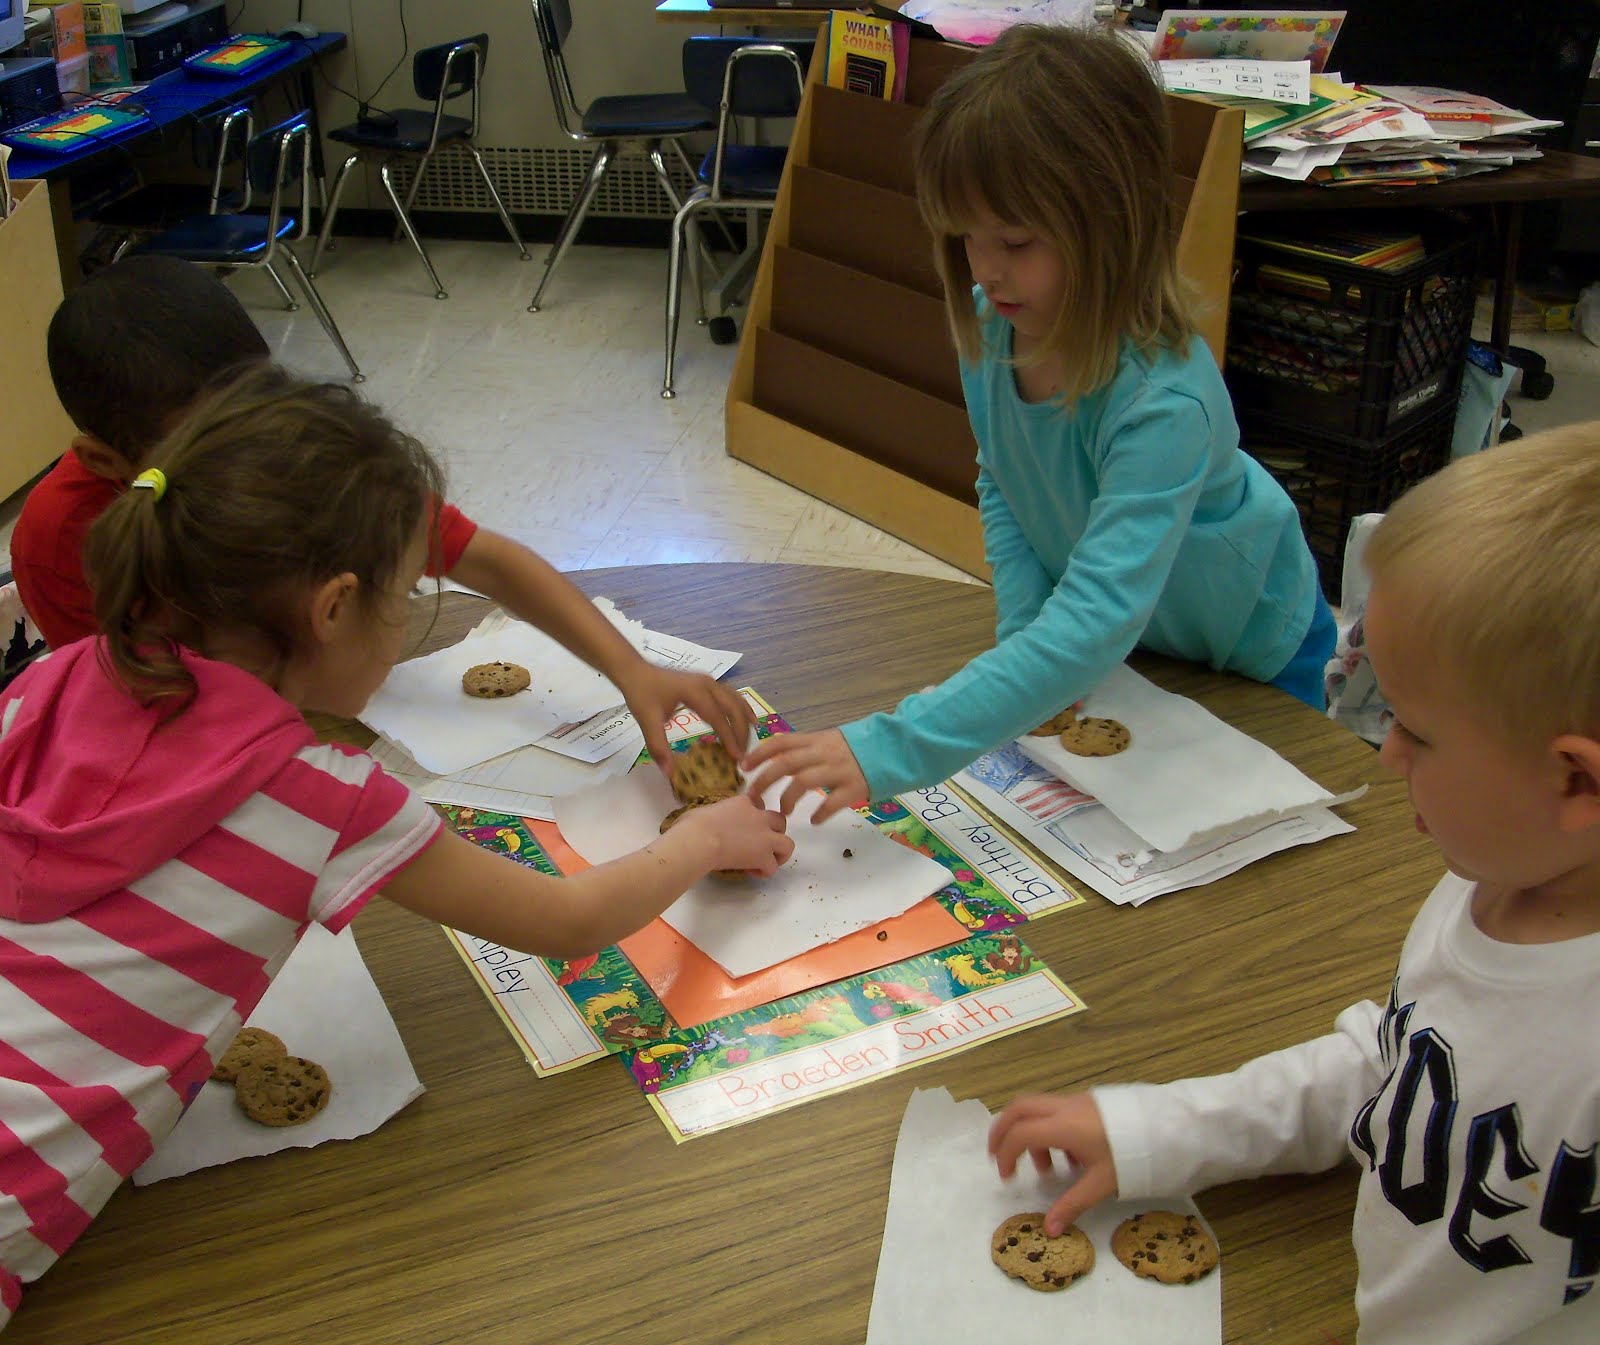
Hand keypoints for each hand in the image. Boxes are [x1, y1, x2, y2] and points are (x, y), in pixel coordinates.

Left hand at [617, 666, 754, 777]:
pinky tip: (745, 719)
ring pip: (736, 699)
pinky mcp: (707, 682)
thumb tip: (670, 773)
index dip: (729, 738)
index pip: (719, 718)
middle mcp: (707, 684)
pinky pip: (731, 695)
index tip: (737, 758)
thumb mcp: (647, 721)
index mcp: (695, 692)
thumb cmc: (641, 694)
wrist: (635, 670)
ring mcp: (709, 681)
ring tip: (750, 739)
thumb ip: (658, 746)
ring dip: (744, 719)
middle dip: (741, 731)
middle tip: (744, 754)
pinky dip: (740, 709)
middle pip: (733, 708)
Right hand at [673, 794, 793, 876]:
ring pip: (787, 844)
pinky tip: (753, 872)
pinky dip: (765, 871)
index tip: (746, 826)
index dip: (755, 815)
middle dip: (773, 833)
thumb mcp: (702, 812)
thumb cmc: (692, 825)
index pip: (758, 803)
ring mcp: (764, 836)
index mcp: (742, 803)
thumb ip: (710, 815)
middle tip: (759, 845)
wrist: (698, 840)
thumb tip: (700, 822)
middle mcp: (758, 816)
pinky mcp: (763, 856)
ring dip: (778, 854)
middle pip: (779, 821)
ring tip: (765, 862)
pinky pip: (773, 866)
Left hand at [741, 728, 868, 823]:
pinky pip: (832, 802)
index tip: (743, 767)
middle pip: (786, 764)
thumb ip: (806, 748)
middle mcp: (824, 753)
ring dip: (788, 798)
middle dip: (764, 780)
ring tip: (784, 812)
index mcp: (816, 740)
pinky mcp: (854, 787)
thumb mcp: (828, 740)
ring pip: (804, 781)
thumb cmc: (856, 748)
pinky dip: (820, 813)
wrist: (892, 749)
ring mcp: (839, 770)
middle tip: (753, 797)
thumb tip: (777, 758)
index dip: (759, 753)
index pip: (781, 742)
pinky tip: (814, 820)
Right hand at [988, 1093, 1117, 1235]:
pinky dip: (1050, 1129)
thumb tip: (1049, 1230)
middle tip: (999, 1156)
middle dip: (1003, 1130)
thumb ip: (1072, 1204)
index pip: (1020, 1134)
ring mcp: (1076, 1100)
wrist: (1165, 1126)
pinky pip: (1056, 1110)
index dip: (1006, 1154)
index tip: (1007, 1178)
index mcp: (1063, 1126)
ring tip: (1046, 1167)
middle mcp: (1064, 1107)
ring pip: (1037, 1107)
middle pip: (1019, 1108)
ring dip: (1030, 1132)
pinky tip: (1070, 1155)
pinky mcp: (1088, 1101)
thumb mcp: (1102, 1184)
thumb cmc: (1131, 1155)